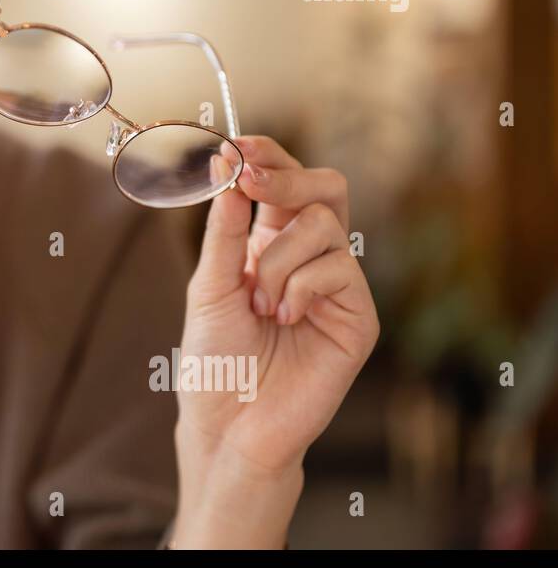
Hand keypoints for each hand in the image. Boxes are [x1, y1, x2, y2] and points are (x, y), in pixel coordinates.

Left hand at [170, 135, 378, 545]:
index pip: (283, 183)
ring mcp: (338, 287)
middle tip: (251, 183)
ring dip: (279, 258)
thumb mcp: (209, 284)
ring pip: (325, 226)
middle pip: (326, 188)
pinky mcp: (359, 318)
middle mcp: (311, 258)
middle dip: (286, 178)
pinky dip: (301, 287)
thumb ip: (224, 230)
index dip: (267, 157)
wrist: (229, 423)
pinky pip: (339, 269)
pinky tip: (284, 319)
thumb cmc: (215, 358)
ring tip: (260, 303)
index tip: (235, 144)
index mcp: (272, 245)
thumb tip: (229, 168)